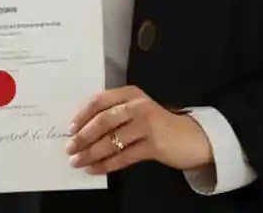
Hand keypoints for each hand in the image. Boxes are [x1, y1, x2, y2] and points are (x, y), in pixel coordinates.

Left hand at [65, 85, 213, 174]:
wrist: (192, 138)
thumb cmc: (159, 125)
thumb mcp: (137, 111)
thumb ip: (115, 113)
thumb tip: (82, 129)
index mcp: (131, 93)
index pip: (100, 101)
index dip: (82, 115)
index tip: (70, 128)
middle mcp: (138, 106)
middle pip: (103, 121)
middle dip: (83, 136)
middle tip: (70, 148)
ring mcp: (147, 125)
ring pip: (112, 140)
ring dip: (91, 153)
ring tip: (78, 161)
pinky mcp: (154, 145)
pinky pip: (124, 157)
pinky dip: (106, 164)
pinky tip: (95, 169)